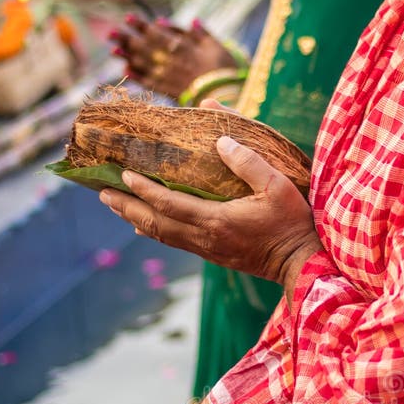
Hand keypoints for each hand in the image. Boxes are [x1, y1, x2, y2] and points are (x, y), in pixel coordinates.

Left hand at [98, 135, 320, 298]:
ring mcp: (209, 250)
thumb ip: (248, 162)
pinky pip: (176, 242)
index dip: (144, 191)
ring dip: (136, 219)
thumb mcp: (278, 186)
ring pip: (162, 235)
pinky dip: (156, 230)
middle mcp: (206, 238)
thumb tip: (221, 139)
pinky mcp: (215, 256)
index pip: (170, 204)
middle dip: (127, 208)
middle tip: (102, 194)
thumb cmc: (292, 223)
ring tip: (116, 206)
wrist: (301, 264)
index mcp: (217, 221)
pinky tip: (146, 224)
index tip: (123, 175)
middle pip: (156, 224)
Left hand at [109, 16, 235, 99]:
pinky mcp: (171, 92)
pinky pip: (151, 84)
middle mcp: (172, 62)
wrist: (228, 99)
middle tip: (110, 33)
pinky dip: (138, 77)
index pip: (157, 33)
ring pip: (144, 65)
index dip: (142, 26)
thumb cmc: (226, 71)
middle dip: (127, 39)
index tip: (128, 18)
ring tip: (114, 50)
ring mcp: (170, 78)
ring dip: (128, 57)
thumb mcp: (218, 47)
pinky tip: (127, 71)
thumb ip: (202, 34)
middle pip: (146, 48)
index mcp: (183, 48)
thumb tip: (191, 21)